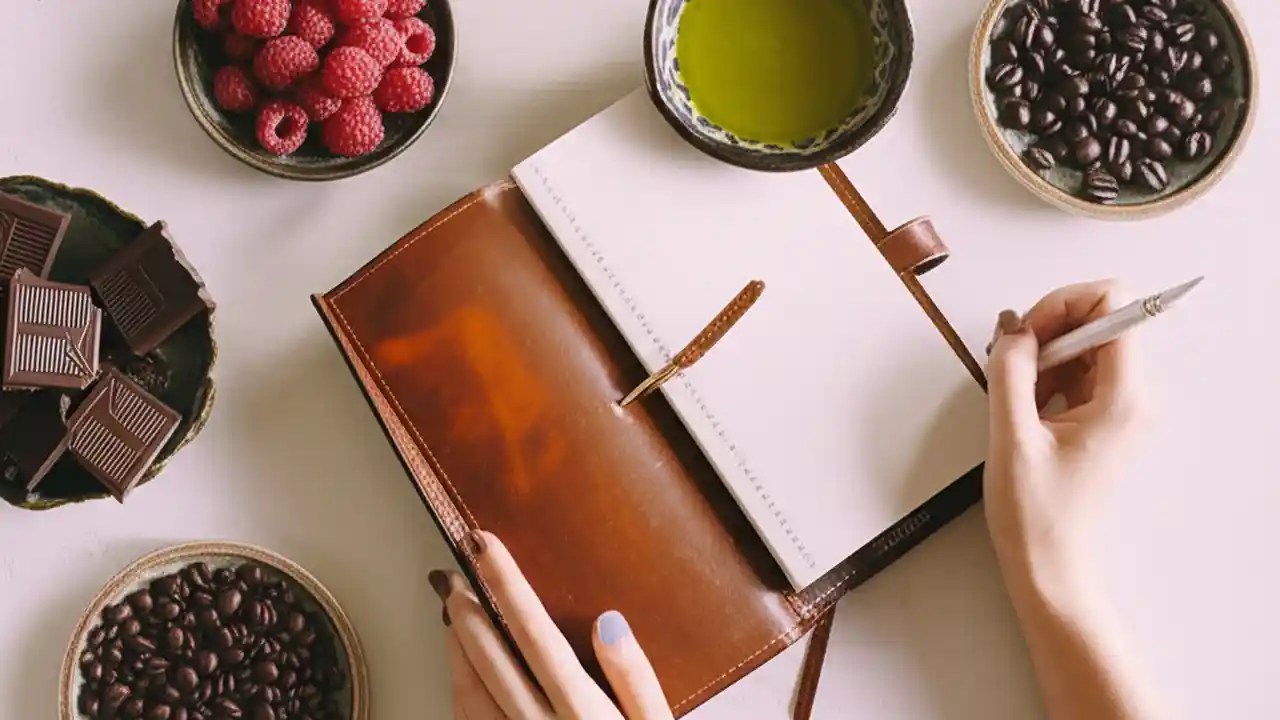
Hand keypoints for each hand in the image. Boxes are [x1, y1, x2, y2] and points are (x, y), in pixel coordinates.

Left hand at [429, 531, 672, 719]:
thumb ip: (636, 679)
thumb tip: (608, 620)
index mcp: (585, 715)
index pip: (535, 634)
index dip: (507, 585)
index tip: (485, 547)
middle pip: (492, 660)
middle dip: (468, 610)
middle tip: (451, 572)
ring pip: (470, 696)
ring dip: (457, 650)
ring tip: (451, 615)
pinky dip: (459, 695)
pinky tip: (460, 676)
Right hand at [984, 281, 1146, 581]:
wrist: (1049, 562)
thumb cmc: (1036, 512)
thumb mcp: (1011, 434)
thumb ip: (1010, 370)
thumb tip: (1012, 327)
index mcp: (1124, 398)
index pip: (1113, 304)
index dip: (1063, 304)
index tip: (1026, 332)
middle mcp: (1133, 396)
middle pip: (1100, 318)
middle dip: (1049, 325)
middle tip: (1009, 355)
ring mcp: (1121, 406)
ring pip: (1085, 342)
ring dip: (1044, 351)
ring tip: (1011, 386)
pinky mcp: (1103, 416)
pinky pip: (1078, 369)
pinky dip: (1047, 371)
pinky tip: (1022, 400)